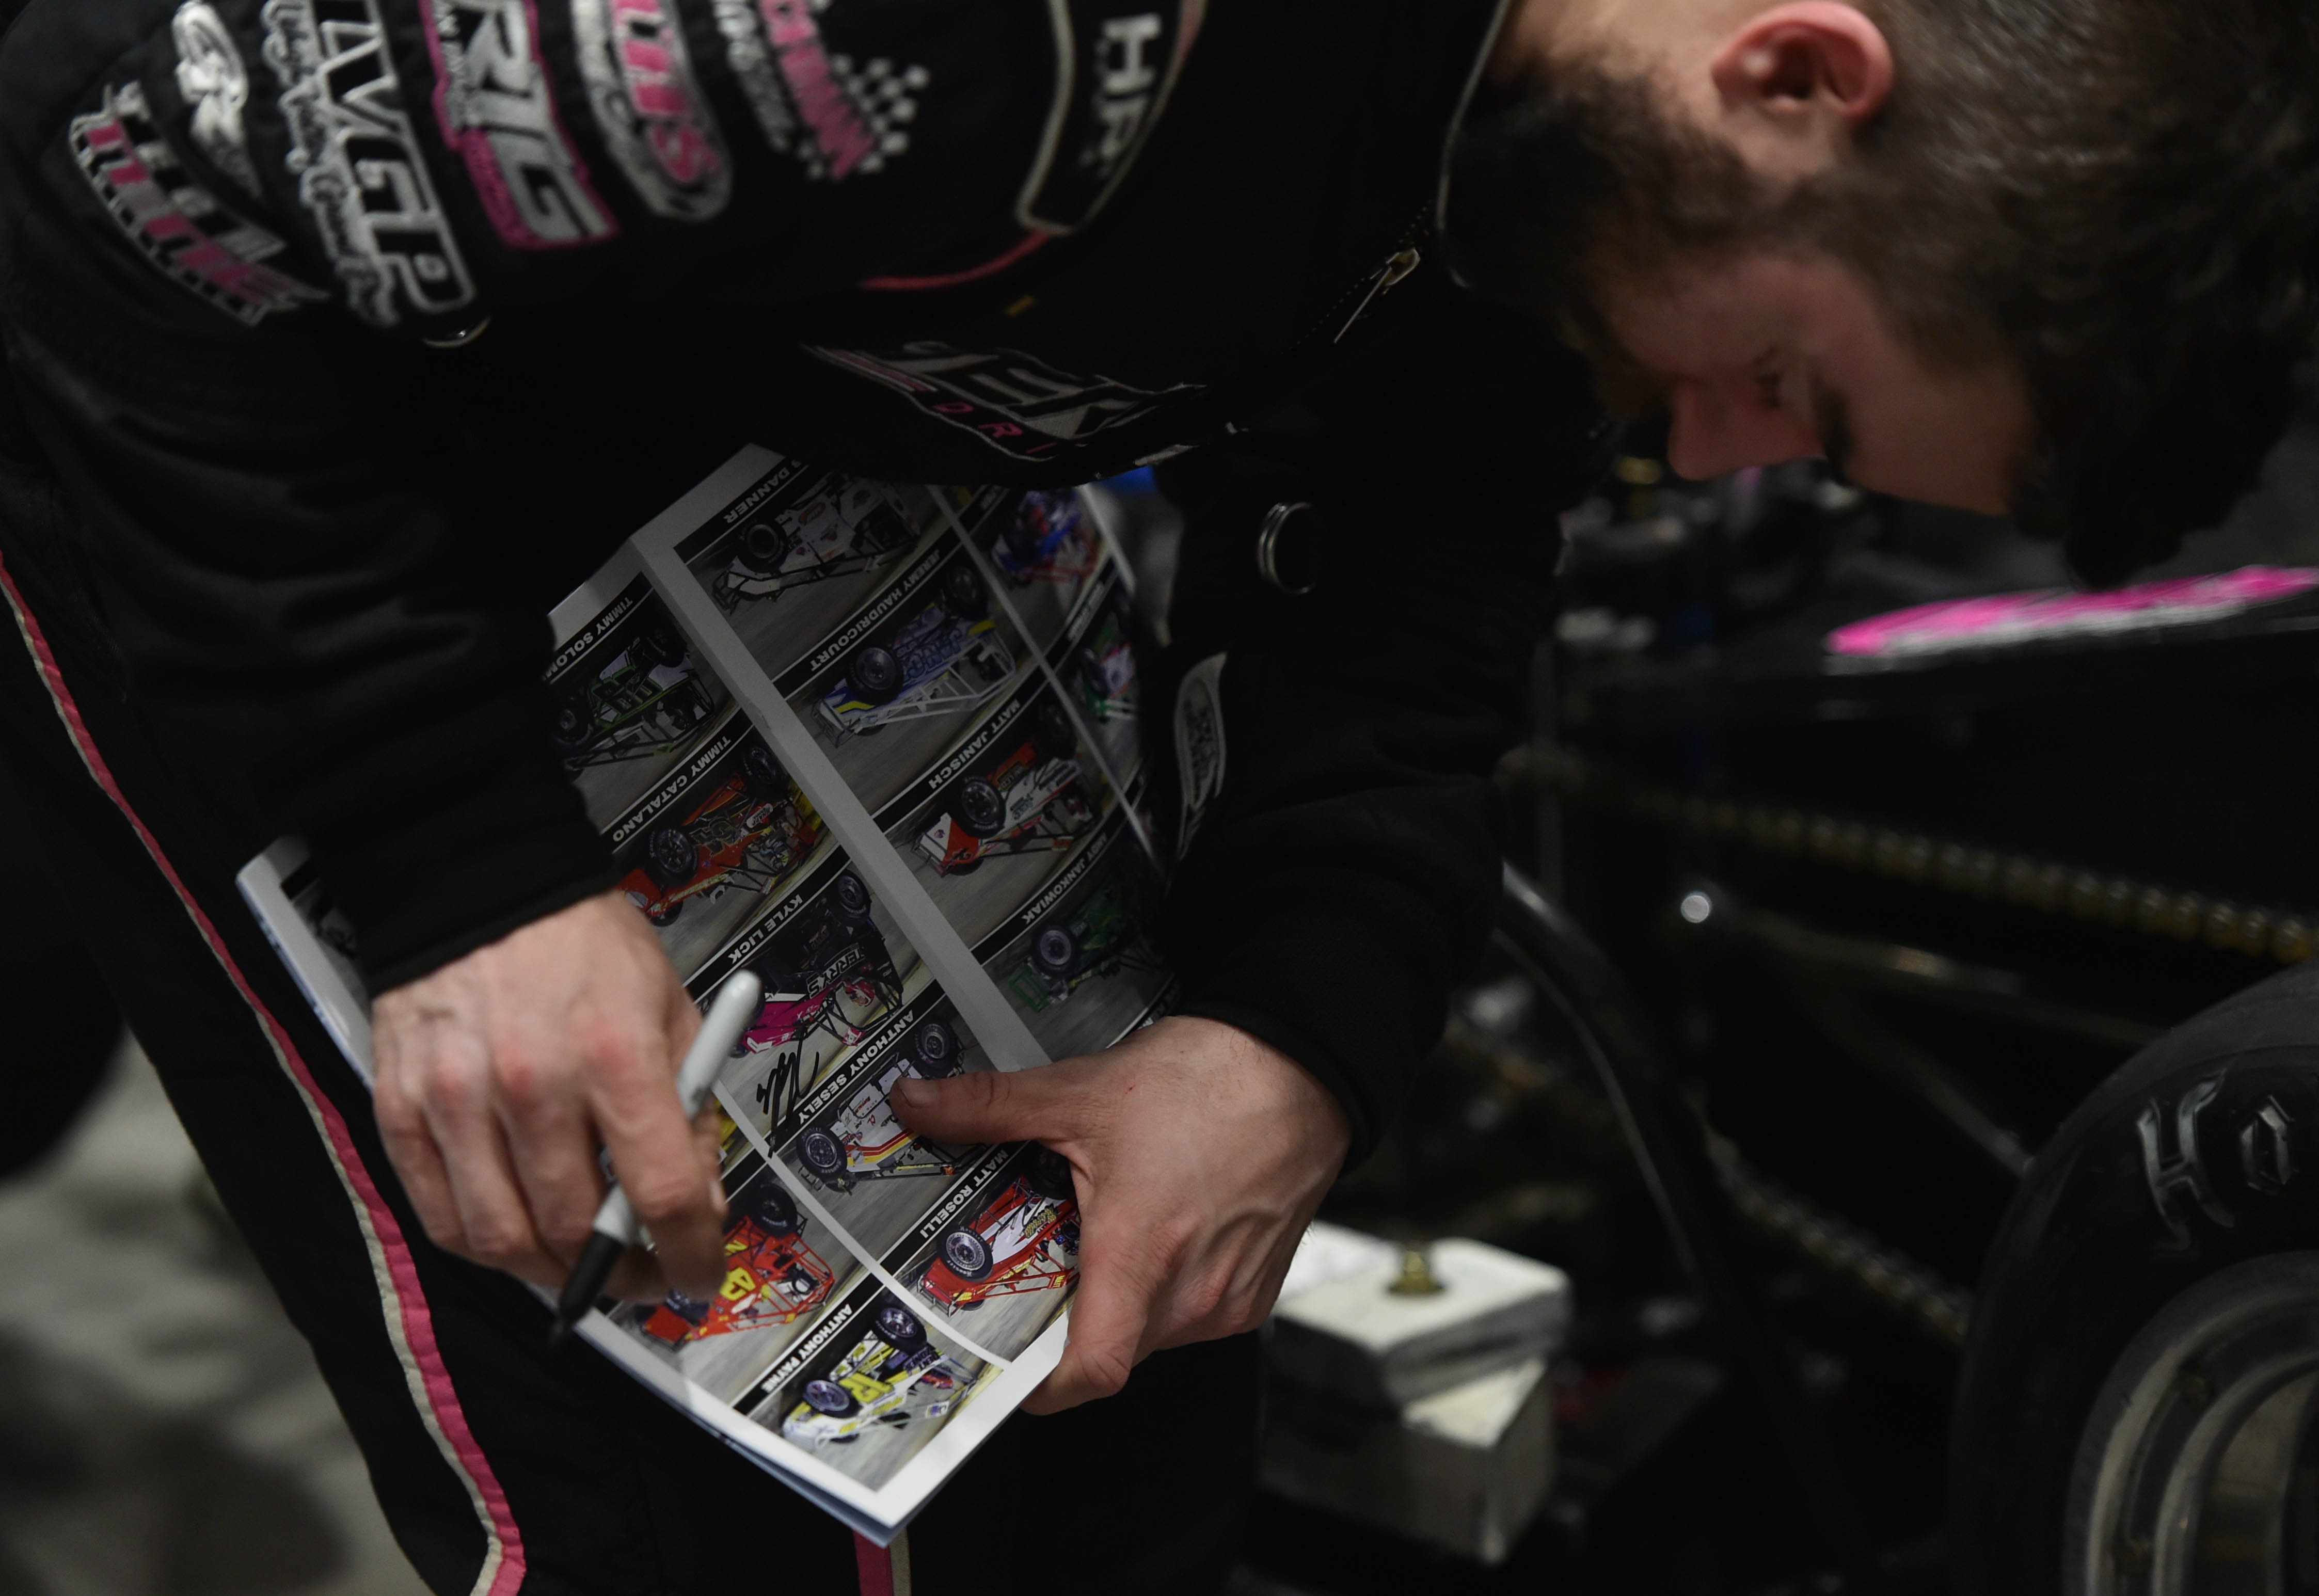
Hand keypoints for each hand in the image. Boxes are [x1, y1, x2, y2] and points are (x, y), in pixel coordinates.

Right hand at [371, 890, 726, 1300]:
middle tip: (642, 1275)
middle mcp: (534, 1083)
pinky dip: (484, 1247)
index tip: (700, 1274)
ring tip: (579, 1266)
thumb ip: (688, 1111)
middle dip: (621, 1275)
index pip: (662, 1193)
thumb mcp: (670, 1011)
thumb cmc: (586, 949)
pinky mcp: (402, 1109)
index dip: (691, 1253)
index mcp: (616, 1055)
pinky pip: (440, 1216)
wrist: (483, 884)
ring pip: (503, 1240)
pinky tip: (516, 1237)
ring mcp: (458, 1100)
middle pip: (577, 1229)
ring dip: (550, 1274)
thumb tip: (699, 1206)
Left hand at [890, 1015, 1349, 1411]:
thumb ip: (990, 1106)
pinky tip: (1154, 1232)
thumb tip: (915, 1104)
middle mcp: (1193, 1292)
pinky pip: (1193, 1316)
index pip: (1090, 1370)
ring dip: (1118, 1302)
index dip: (1040, 1387)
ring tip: (1098, 1238)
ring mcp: (1230, 1297)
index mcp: (1142, 1254)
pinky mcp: (1257, 1290)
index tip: (1006, 1370)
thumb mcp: (1082, 1091)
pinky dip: (1163, 1290)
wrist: (1300, 1064)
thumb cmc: (1209, 1081)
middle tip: (1038, 1271)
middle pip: (1112, 1349)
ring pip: (1152, 1336)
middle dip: (1068, 1321)